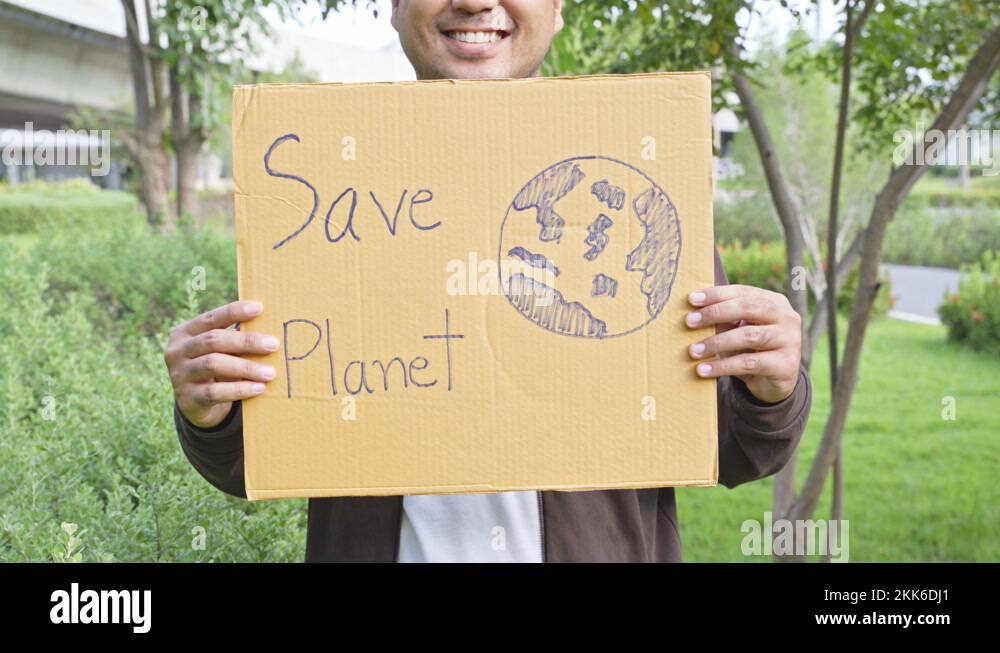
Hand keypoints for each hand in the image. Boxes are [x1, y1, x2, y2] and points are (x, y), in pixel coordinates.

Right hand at [164, 300, 278, 428]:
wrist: (195, 405)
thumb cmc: (215, 369)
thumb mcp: (218, 351)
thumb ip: (234, 340)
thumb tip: (269, 331)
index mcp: (184, 333)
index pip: (210, 318)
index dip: (234, 312)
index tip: (259, 308)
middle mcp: (178, 351)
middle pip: (213, 340)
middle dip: (246, 341)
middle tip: (273, 344)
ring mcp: (180, 375)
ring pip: (213, 364)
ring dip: (246, 367)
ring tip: (270, 372)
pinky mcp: (188, 398)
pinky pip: (215, 392)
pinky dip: (240, 389)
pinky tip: (259, 388)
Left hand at [685, 285, 801, 403]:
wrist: (775, 383)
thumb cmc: (752, 350)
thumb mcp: (738, 331)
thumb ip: (724, 320)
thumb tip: (692, 313)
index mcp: (775, 302)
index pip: (743, 293)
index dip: (716, 294)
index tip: (691, 299)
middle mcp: (787, 317)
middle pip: (748, 308)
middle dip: (715, 313)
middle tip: (689, 322)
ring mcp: (790, 341)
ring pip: (748, 336)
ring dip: (716, 342)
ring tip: (693, 350)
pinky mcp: (785, 365)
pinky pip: (749, 363)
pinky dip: (723, 366)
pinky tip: (704, 370)